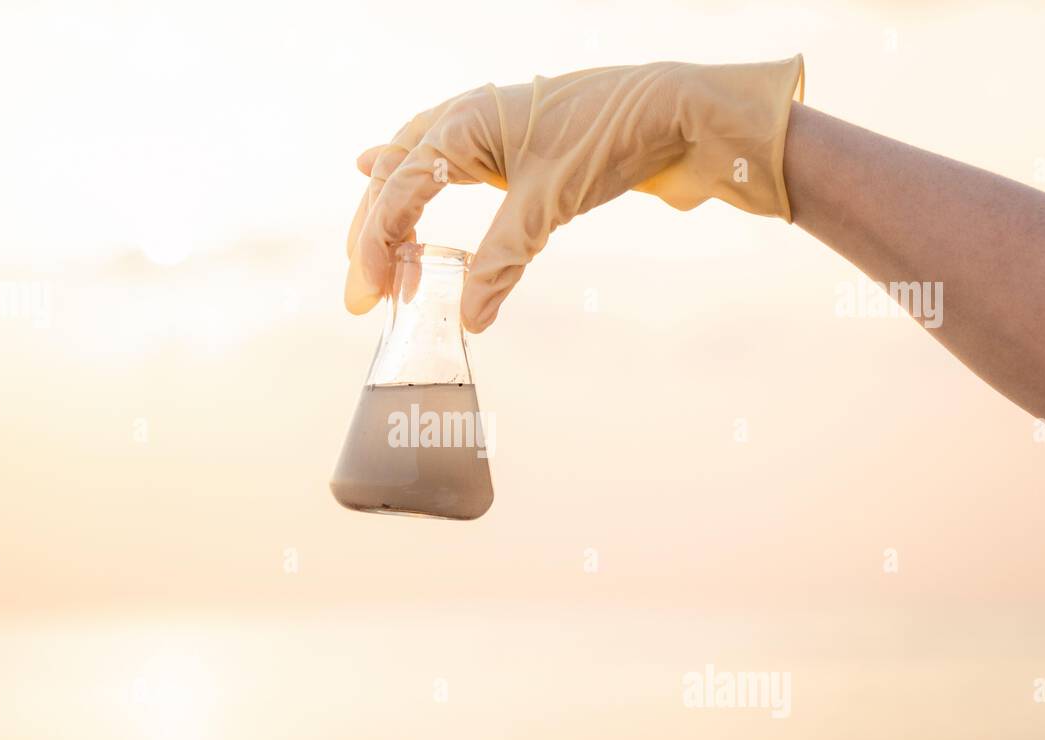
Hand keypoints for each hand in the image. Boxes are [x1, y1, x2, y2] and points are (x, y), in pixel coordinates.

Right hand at [344, 56, 803, 331]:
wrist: (682, 114)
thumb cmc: (613, 138)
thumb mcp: (546, 205)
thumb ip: (499, 262)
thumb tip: (469, 319)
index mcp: (463, 123)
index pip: (398, 190)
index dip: (376, 246)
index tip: (368, 295)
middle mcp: (468, 121)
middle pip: (396, 178)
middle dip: (373, 236)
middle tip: (362, 292)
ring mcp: (491, 132)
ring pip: (418, 171)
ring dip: (393, 215)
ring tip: (374, 256)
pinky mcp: (517, 151)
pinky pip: (451, 171)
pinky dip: (426, 195)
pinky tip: (416, 203)